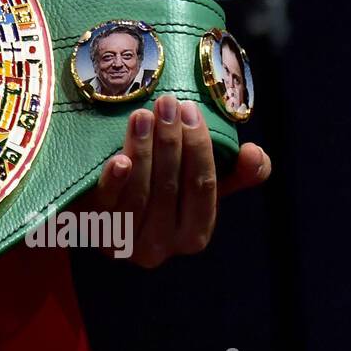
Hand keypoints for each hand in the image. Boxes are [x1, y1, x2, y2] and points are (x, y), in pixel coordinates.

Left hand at [78, 94, 270, 267]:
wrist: (99, 216)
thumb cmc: (158, 195)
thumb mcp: (198, 187)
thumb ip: (236, 173)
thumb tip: (255, 152)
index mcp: (194, 236)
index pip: (203, 188)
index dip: (199, 148)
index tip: (191, 110)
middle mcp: (162, 247)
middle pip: (170, 189)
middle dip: (170, 142)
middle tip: (166, 104)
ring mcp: (125, 244)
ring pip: (139, 195)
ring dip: (143, 151)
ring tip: (142, 115)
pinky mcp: (94, 233)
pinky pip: (105, 207)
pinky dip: (114, 182)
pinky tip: (117, 159)